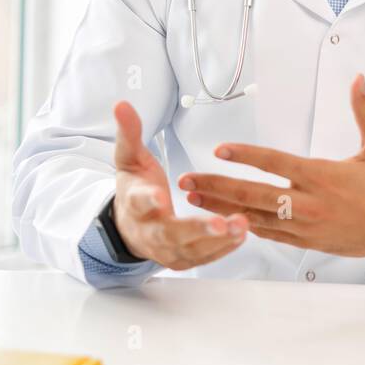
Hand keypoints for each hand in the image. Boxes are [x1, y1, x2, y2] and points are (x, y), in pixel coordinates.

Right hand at [111, 100, 248, 270]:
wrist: (128, 227)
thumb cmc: (135, 189)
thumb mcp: (129, 159)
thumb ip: (129, 133)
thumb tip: (121, 104)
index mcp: (134, 203)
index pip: (138, 202)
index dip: (148, 200)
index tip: (160, 196)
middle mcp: (148, 231)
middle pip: (170, 234)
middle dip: (196, 229)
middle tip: (221, 222)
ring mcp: (165, 250)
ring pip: (192, 250)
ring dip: (218, 240)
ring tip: (242, 225)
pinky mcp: (181, 260)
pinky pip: (203, 257)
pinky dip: (223, 248)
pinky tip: (242, 234)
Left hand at [176, 74, 364, 260]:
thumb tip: (359, 80)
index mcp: (322, 177)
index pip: (275, 164)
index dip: (245, 156)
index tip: (220, 149)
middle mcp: (308, 203)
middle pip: (252, 195)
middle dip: (216, 186)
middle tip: (188, 180)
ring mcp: (304, 226)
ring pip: (254, 217)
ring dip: (221, 208)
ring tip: (194, 199)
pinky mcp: (304, 241)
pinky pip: (268, 233)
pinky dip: (243, 225)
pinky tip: (224, 218)